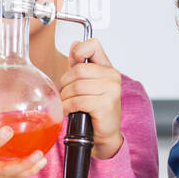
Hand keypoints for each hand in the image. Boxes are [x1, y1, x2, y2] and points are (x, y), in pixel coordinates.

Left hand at [60, 38, 122, 159]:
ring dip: (65, 97)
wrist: (104, 134)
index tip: (72, 63)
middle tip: (65, 92)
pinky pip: (77, 101)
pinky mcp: (105, 105)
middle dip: (66, 83)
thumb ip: (80, 65)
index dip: (78, 51)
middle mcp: (112, 77)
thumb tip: (73, 44)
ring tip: (67, 103)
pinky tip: (68, 111)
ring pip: (76, 86)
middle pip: (78, 70)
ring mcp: (111, 91)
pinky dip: (68, 107)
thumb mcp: (88, 84)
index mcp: (108, 68)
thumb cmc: (96, 109)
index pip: (93, 45)